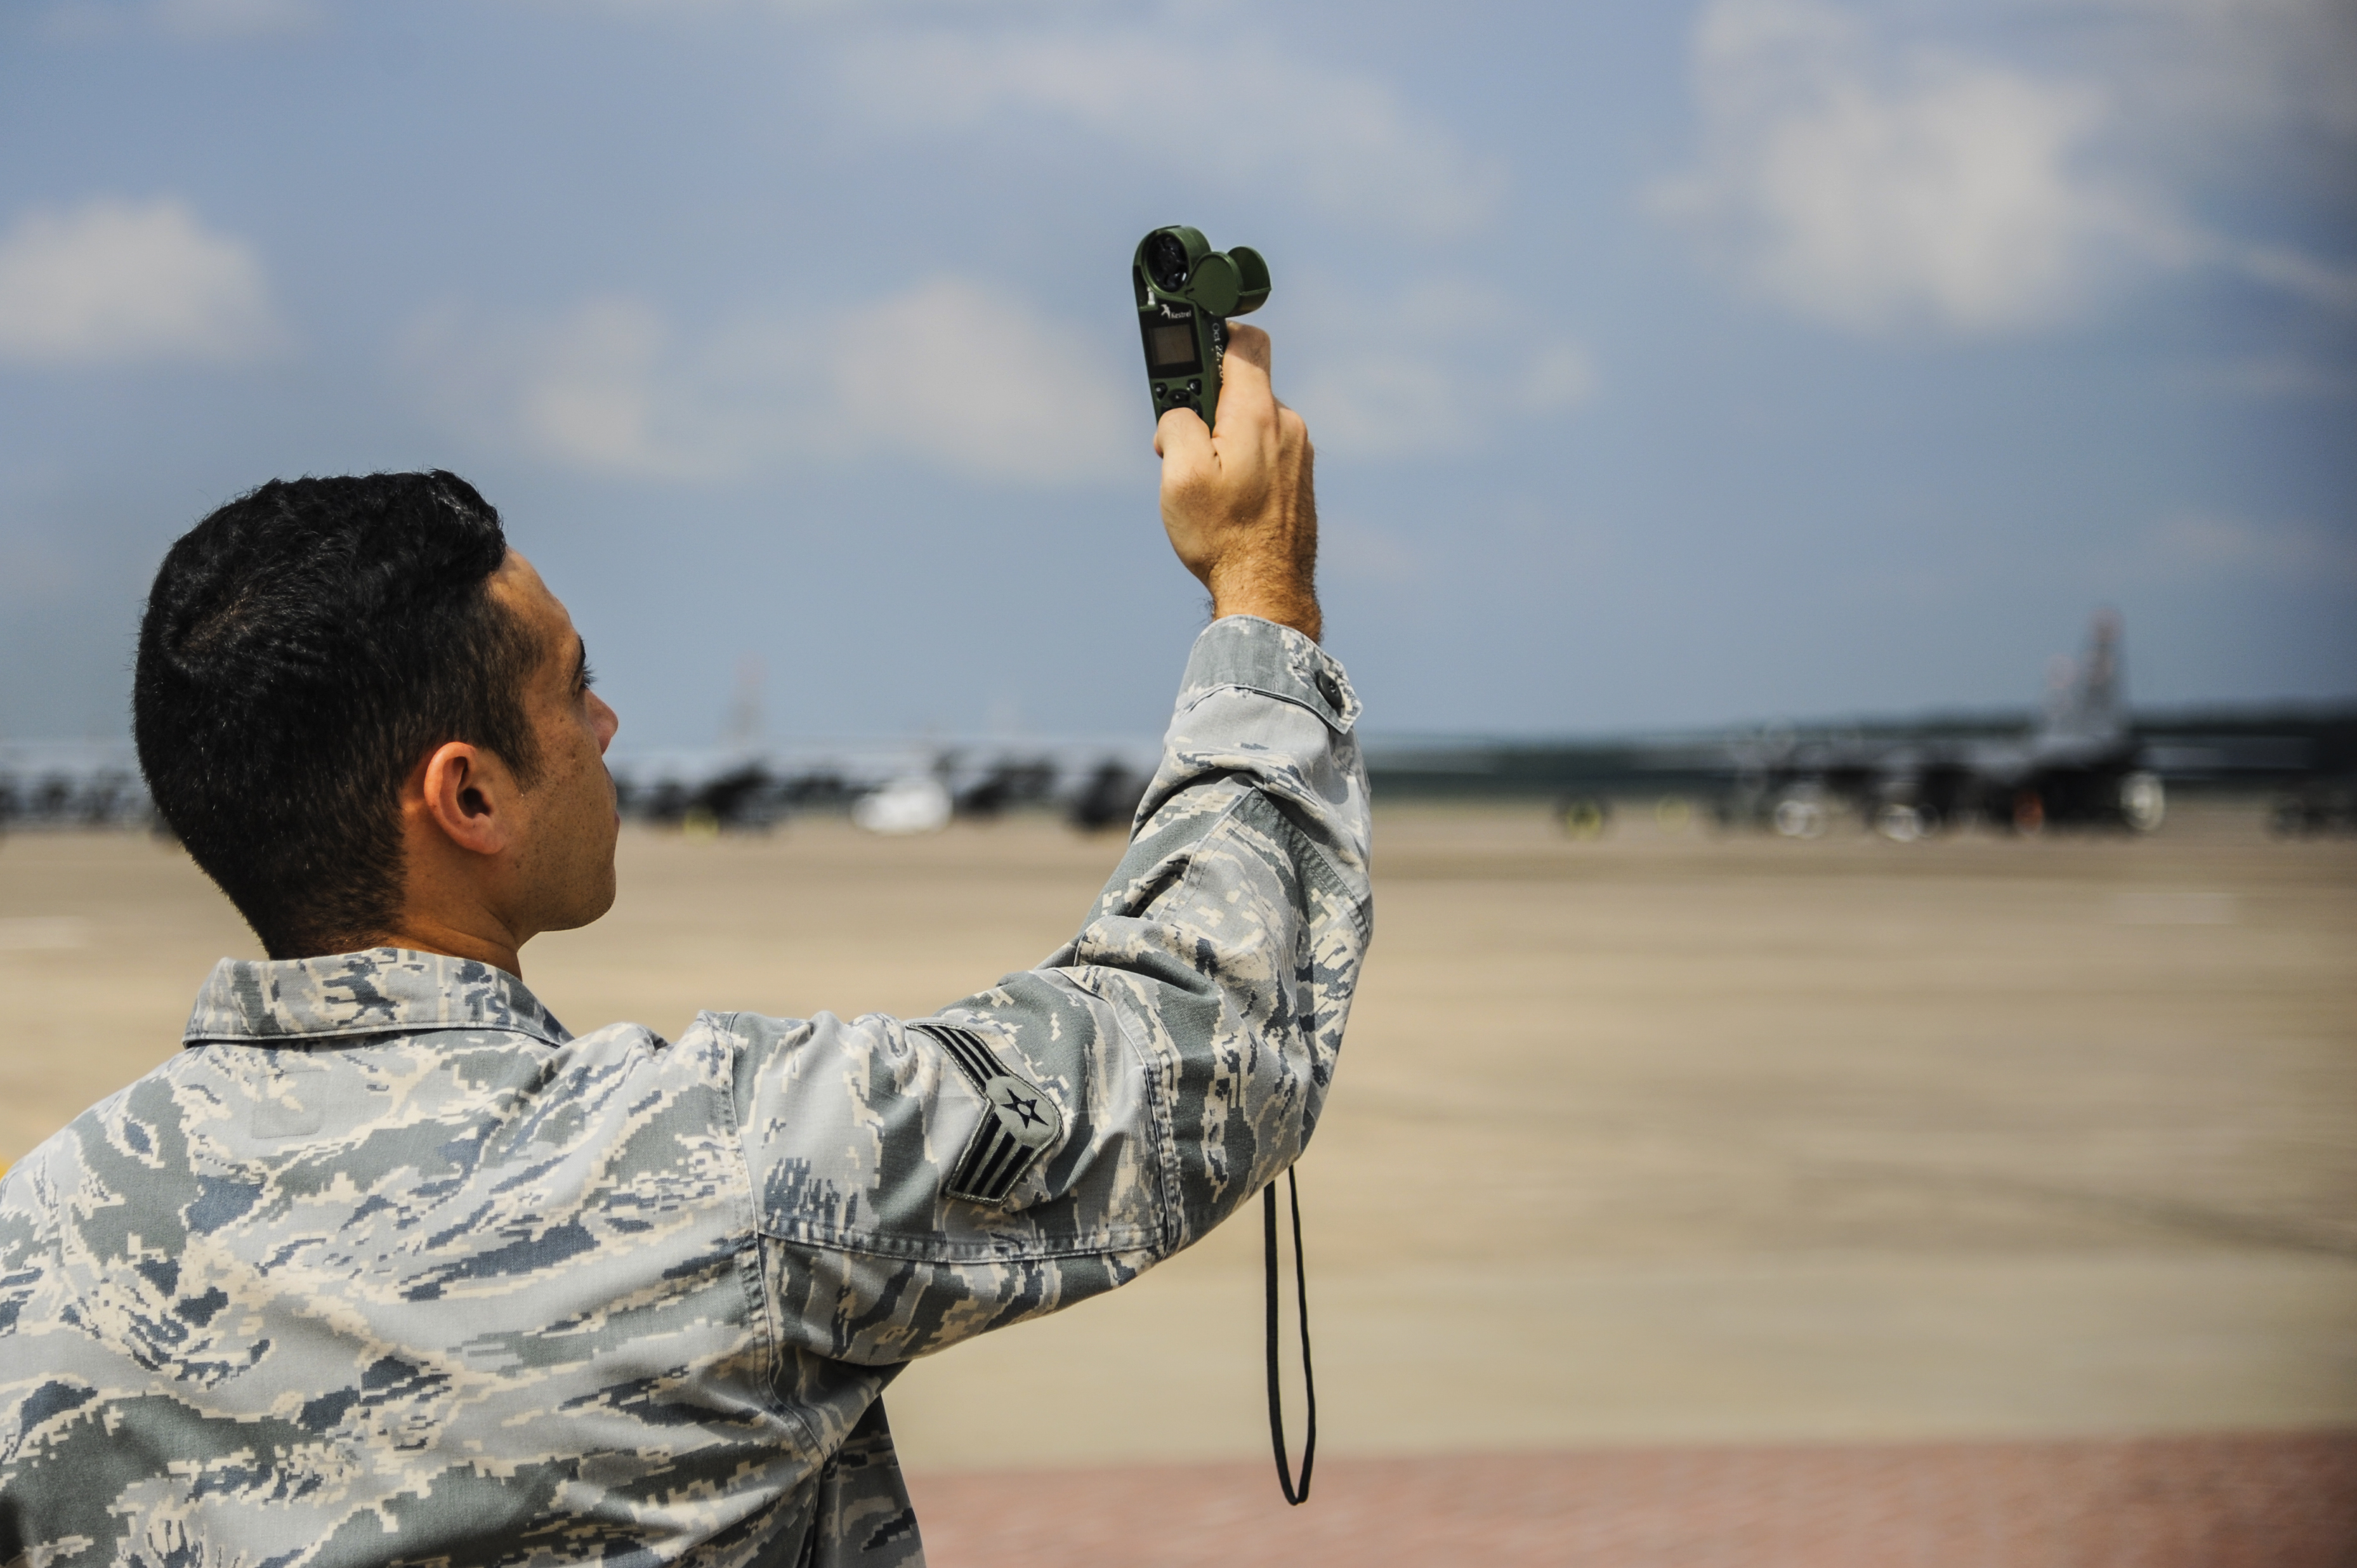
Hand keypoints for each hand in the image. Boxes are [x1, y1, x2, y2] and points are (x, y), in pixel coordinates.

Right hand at [1154, 324, 1319, 641]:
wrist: (1269, 591)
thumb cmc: (1223, 537)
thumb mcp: (1179, 476)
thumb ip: (1176, 424)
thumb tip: (1178, 413)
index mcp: (1258, 415)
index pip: (1246, 342)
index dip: (1215, 333)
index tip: (1189, 352)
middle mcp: (1287, 426)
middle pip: (1241, 387)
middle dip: (1205, 404)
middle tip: (1182, 444)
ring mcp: (1299, 453)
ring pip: (1251, 421)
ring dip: (1222, 437)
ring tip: (1205, 483)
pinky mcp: (1300, 478)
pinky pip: (1265, 449)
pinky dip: (1241, 459)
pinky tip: (1227, 498)